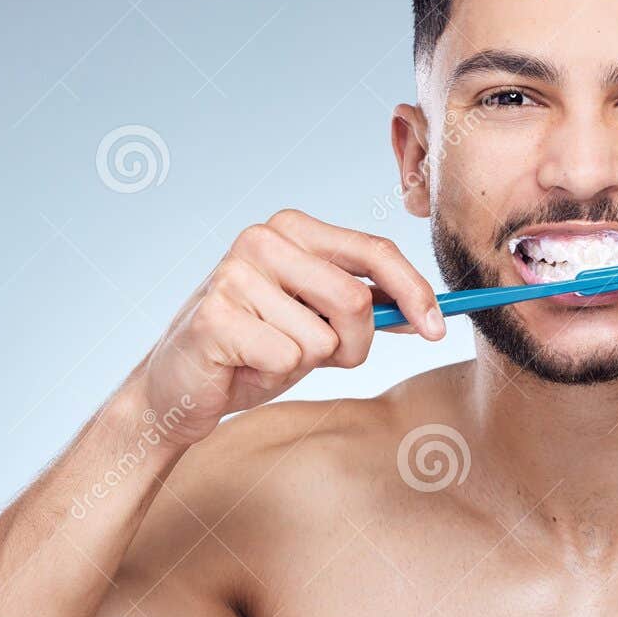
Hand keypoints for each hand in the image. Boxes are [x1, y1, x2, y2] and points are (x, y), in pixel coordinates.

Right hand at [130, 209, 443, 444]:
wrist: (180, 388)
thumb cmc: (257, 350)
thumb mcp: (320, 322)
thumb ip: (367, 307)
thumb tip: (428, 315)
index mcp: (294, 229)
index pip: (375, 250)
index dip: (414, 291)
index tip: (437, 330)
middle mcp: (263, 238)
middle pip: (356, 299)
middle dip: (354, 344)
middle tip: (318, 356)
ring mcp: (234, 273)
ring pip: (324, 337)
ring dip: (307, 363)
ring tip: (268, 357)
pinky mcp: (215, 315)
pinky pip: (288, 359)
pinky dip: (274, 376)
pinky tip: (243, 366)